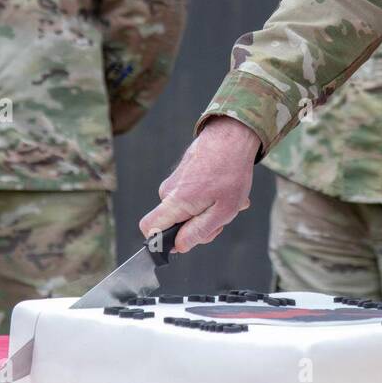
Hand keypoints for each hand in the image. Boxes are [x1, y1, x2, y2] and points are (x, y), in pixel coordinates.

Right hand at [139, 117, 260, 252]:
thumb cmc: (231, 172)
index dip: (160, 242)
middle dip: (198, 226)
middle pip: (174, 223)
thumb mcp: (223, 211)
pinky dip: (210, 198)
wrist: (233, 135)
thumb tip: (178, 247)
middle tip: (222, 217)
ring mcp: (175, 181)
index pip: (148, 228)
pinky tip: (226, 190)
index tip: (183, 241)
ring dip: (209, 211)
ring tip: (229, 199)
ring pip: (187, 210)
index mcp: (175, 201)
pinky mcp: (183, 174)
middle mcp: (169, 191)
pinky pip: (192, 196)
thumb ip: (198, 232)